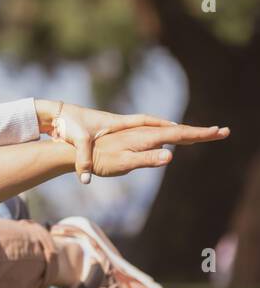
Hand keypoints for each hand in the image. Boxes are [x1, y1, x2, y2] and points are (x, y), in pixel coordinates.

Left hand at [89, 123, 229, 177]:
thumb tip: (168, 155)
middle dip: (197, 131)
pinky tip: (171, 137)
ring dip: (185, 132)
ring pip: (165, 130)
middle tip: (221, 132)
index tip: (216, 132)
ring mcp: (132, 129)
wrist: (64, 129)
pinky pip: (154, 132)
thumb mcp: (105, 155)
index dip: (196, 133)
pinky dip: (168, 133)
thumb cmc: (84, 143)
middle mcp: (138, 128)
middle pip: (174, 128)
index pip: (175, 132)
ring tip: (202, 134)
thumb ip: (136, 159)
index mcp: (139, 133)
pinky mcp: (125, 132)